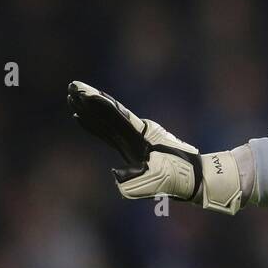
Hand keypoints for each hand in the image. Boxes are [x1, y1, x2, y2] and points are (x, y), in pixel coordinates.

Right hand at [67, 80, 241, 214]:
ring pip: (108, 119)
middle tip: (72, 86)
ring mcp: (135, 137)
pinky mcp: (133, 144)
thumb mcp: (159, 180)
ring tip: (72, 95)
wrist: (195, 177)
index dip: (101, 106)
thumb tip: (115, 176)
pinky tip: (82, 117)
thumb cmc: (178, 178)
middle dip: (91, 100)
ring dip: (90, 108)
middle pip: (110, 113)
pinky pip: (109, 130)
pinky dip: (95, 123)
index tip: (85, 93)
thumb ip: (137, 182)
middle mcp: (138, 132)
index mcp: (142, 136)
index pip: (117, 117)